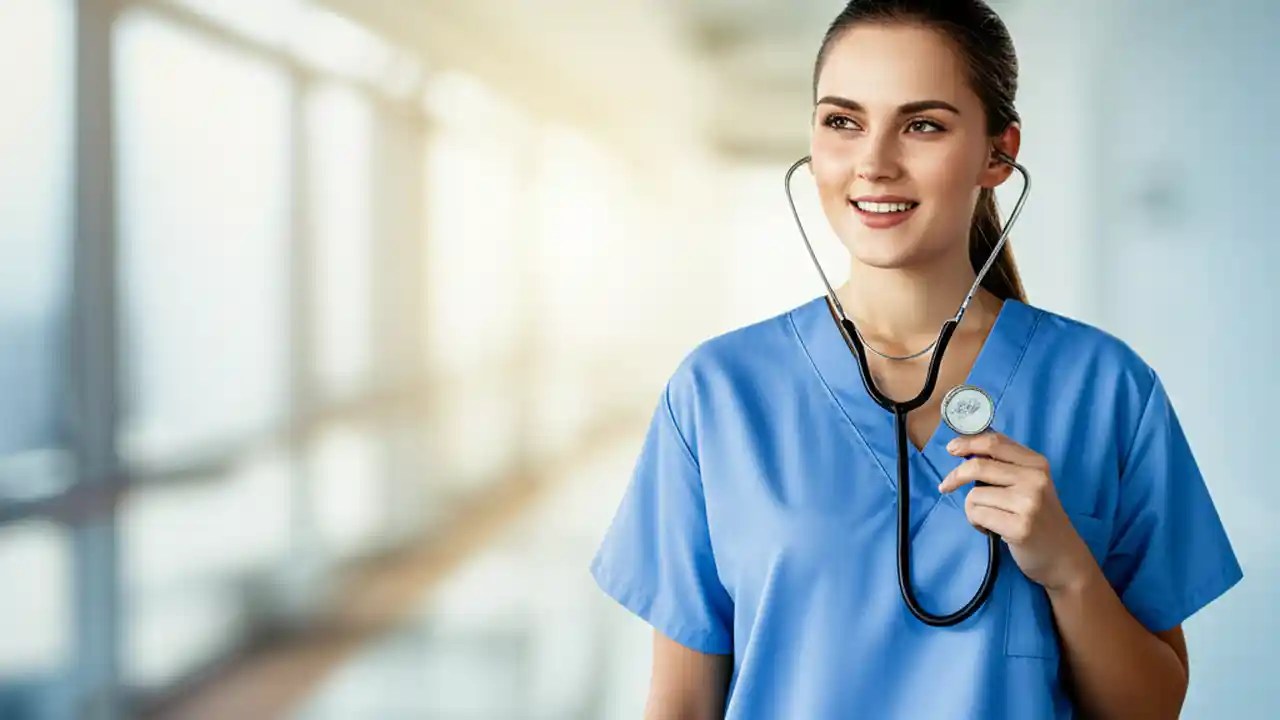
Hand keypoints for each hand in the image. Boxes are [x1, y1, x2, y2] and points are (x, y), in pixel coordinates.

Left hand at [937, 431, 1094, 591]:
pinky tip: (992, 530)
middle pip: (978, 466)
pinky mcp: (1019, 527)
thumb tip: (964, 450)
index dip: (967, 443)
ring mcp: (1028, 503)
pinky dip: (976, 523)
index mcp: (1037, 463)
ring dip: (972, 509)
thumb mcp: (1030, 484)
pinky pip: (977, 515)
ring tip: (990, 519)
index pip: (994, 442)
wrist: (1064, 557)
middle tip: (945, 487)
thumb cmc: (1040, 518)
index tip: (951, 449)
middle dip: (955, 476)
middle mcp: (1035, 479)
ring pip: (974, 495)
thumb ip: (1005, 465)